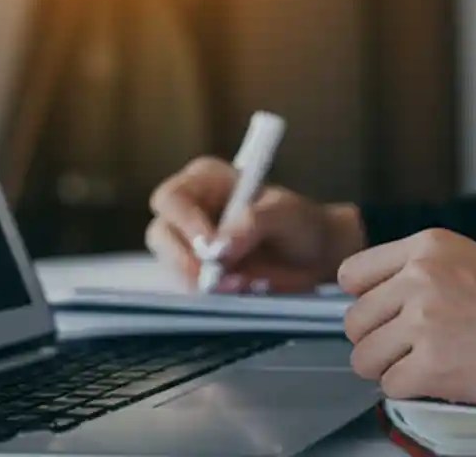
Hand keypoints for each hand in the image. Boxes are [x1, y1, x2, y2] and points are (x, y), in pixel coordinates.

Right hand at [146, 156, 365, 291]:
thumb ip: (251, 223)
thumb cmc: (299, 223)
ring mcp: (189, 245)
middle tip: (219, 277)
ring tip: (244, 284)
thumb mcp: (285, 213)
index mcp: (204, 180)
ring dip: (202, 282)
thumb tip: (218, 249)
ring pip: (172, 266)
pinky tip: (245, 289)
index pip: (172, 198)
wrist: (314, 256)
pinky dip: (214, 296)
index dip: (184, 223)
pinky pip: (189, 289)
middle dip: (186, 259)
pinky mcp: (197, 274)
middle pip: (161, 234)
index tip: (210, 248)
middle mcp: (189, 210)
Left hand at [338, 228, 475, 409]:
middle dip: (379, 343)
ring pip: (364, 358)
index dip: (367, 303)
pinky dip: (413, 395)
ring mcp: (425, 321)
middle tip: (414, 354)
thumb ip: (427, 275)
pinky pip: (391, 388)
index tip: (386, 319)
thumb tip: (382, 303)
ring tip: (430, 370)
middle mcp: (420, 276)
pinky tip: (446, 386)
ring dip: (391, 371)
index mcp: (428, 245)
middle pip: (354, 321)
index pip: (352, 275)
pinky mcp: (435, 367)